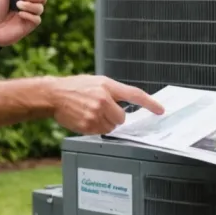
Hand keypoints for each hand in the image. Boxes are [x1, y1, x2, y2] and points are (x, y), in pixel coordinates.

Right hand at [49, 75, 164, 134]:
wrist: (55, 95)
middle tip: (102, 109)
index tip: (160, 110)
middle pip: (122, 118)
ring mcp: (95, 114)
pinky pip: (101, 132)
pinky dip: (96, 128)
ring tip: (91, 112)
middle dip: (115, 116)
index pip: (135, 95)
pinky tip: (86, 118)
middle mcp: (103, 100)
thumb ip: (115, 92)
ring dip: (105, 123)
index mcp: (108, 86)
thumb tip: (129, 103)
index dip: (150, 103)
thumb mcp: (98, 82)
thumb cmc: (77, 87)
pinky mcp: (87, 126)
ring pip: (112, 127)